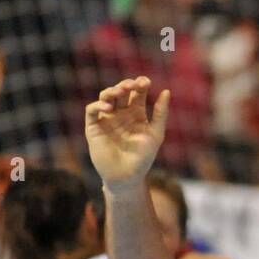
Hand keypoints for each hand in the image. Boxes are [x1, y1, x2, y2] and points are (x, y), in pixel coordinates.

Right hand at [84, 76, 169, 190]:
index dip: (140, 85)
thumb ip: (160, 113)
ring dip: (111, 91)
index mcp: (135, 114)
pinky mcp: (94, 127)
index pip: (136, 94)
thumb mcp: (155, 134)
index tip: (145, 81)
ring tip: (120, 91)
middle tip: (133, 85)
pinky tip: (108, 107)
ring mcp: (106, 119)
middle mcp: (120, 114)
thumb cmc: (143, 157)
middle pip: (121, 92)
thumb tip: (166, 91)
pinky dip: (98, 105)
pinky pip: (92, 110)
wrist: (127, 176)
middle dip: (126, 85)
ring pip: (105, 97)